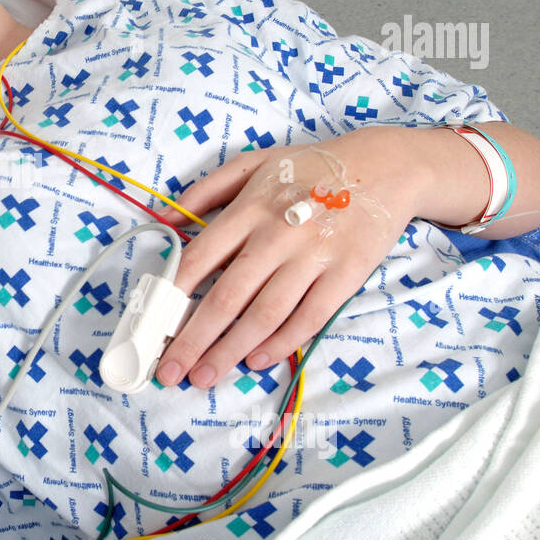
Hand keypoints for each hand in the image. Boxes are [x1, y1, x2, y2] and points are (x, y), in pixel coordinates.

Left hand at [154, 126, 425, 388]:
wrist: (385, 167)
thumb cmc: (310, 169)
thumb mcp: (253, 163)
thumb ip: (205, 190)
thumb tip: (162, 218)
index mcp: (250, 207)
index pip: (201, 257)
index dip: (174, 295)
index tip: (154, 324)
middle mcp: (278, 234)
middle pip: (228, 296)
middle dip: (194, 339)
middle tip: (171, 371)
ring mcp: (313, 257)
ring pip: (265, 314)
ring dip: (230, 351)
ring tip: (205, 376)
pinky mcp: (346, 275)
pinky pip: (308, 318)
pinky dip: (280, 343)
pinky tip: (255, 360)